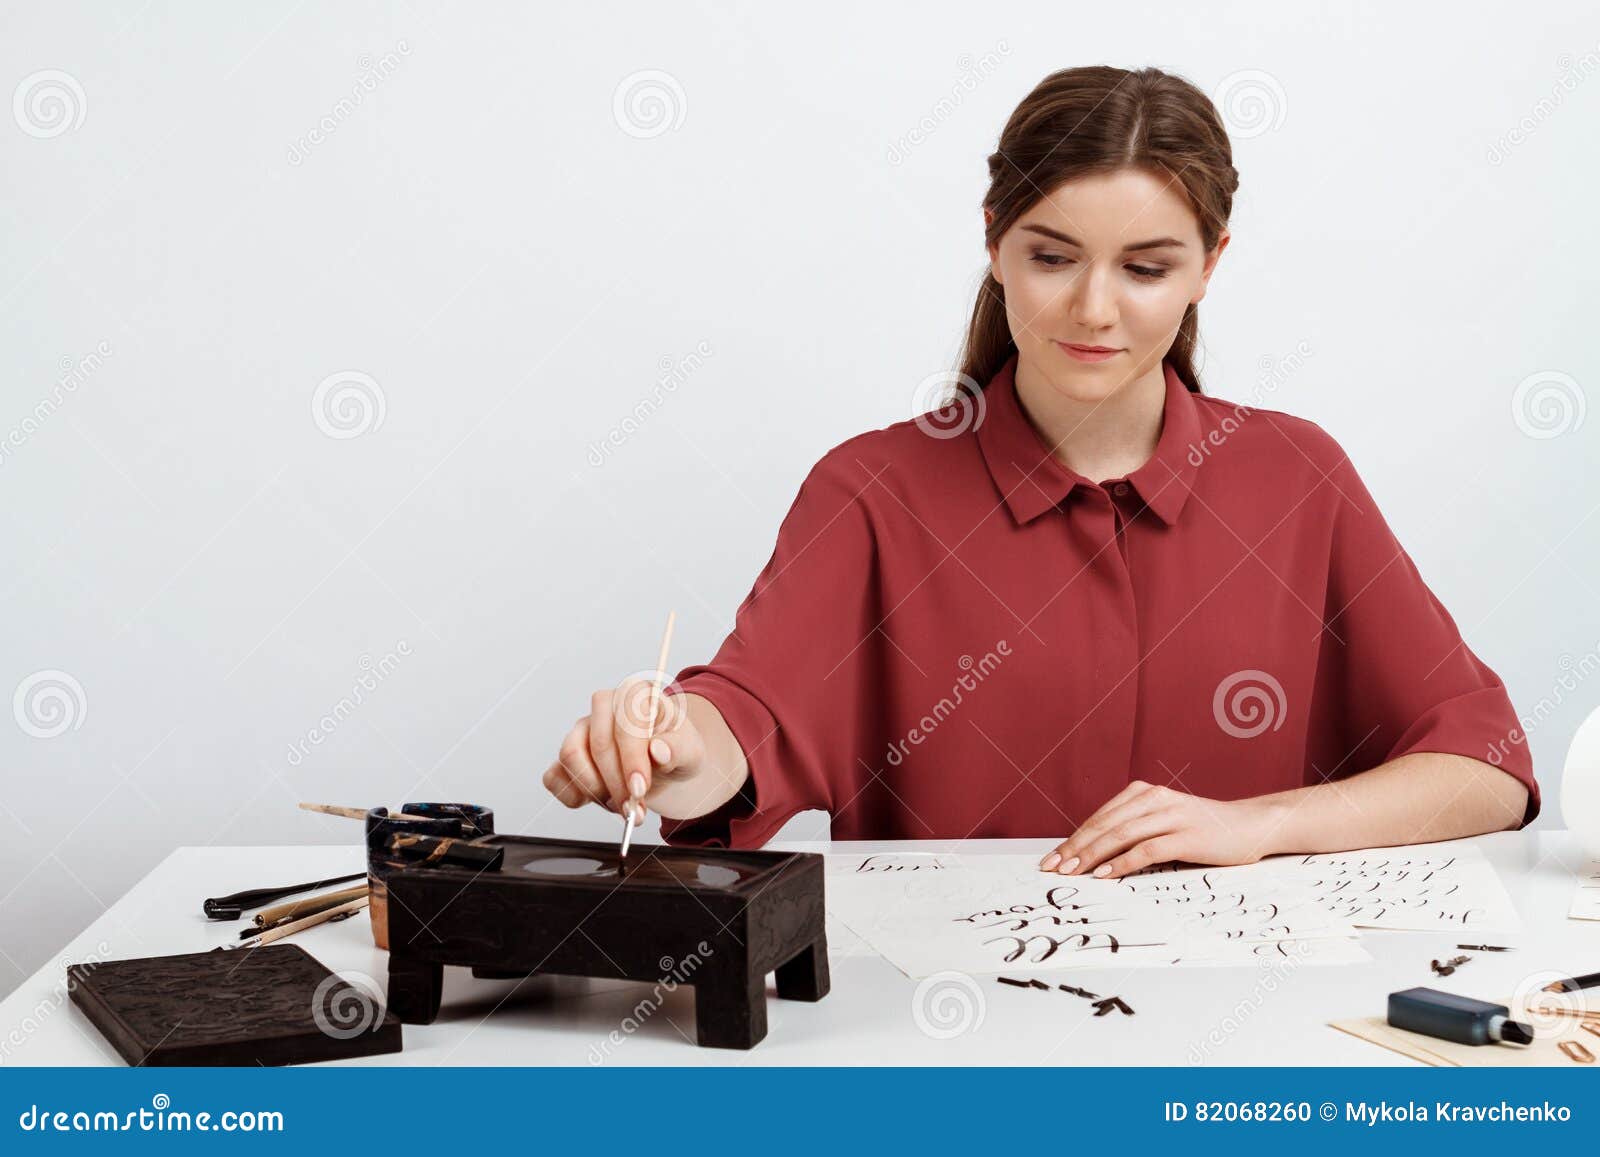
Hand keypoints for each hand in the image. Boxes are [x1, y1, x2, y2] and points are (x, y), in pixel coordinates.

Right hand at [541, 679, 705, 821]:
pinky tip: (600, 801)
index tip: (640, 788)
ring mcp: (582, 729)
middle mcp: (605, 706)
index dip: (631, 759)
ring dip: (595, 790)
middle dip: (615, 784)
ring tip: (621, 804)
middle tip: (633, 809)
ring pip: (570, 756)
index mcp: (636, 694)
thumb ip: (679, 749)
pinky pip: (554, 776)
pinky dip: (573, 796)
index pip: (624, 724)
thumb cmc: (676, 752)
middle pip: (596, 743)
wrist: (666, 766)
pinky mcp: (568, 756)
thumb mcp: (691, 752)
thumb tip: (659, 751)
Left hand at [1038, 780, 1284, 877]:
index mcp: (1144, 792)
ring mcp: (1171, 816)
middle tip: (1053, 868)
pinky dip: (1122, 862)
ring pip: (1120, 835)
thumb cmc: (1203, 829)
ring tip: (1072, 872)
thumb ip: (1135, 827)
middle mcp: (1154, 799)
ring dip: (1091, 855)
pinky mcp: (1186, 835)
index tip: (1052, 858)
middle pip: (1105, 825)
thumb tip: (1095, 854)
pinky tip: (1105, 874)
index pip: (1100, 817)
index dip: (1074, 838)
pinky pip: (1146, 849)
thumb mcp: (1164, 820)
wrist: (1251, 825)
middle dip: (1075, 848)